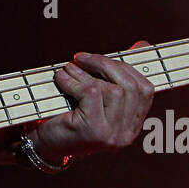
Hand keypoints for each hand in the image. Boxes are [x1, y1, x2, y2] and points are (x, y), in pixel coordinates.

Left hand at [35, 42, 155, 164]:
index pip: (145, 90)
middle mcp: (127, 133)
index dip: (126, 68)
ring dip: (87, 72)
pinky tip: (62, 79)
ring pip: (114, 90)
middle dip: (106, 65)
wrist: (42, 144)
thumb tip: (143, 43)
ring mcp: (113, 135)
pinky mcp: (94, 131)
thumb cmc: (68, 116)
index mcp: (132, 126)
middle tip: (81, 57)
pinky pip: (92, 94)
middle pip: (132, 87)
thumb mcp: (95, 95)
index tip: (103, 58)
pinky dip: (74, 81)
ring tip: (69, 68)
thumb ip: (115, 74)